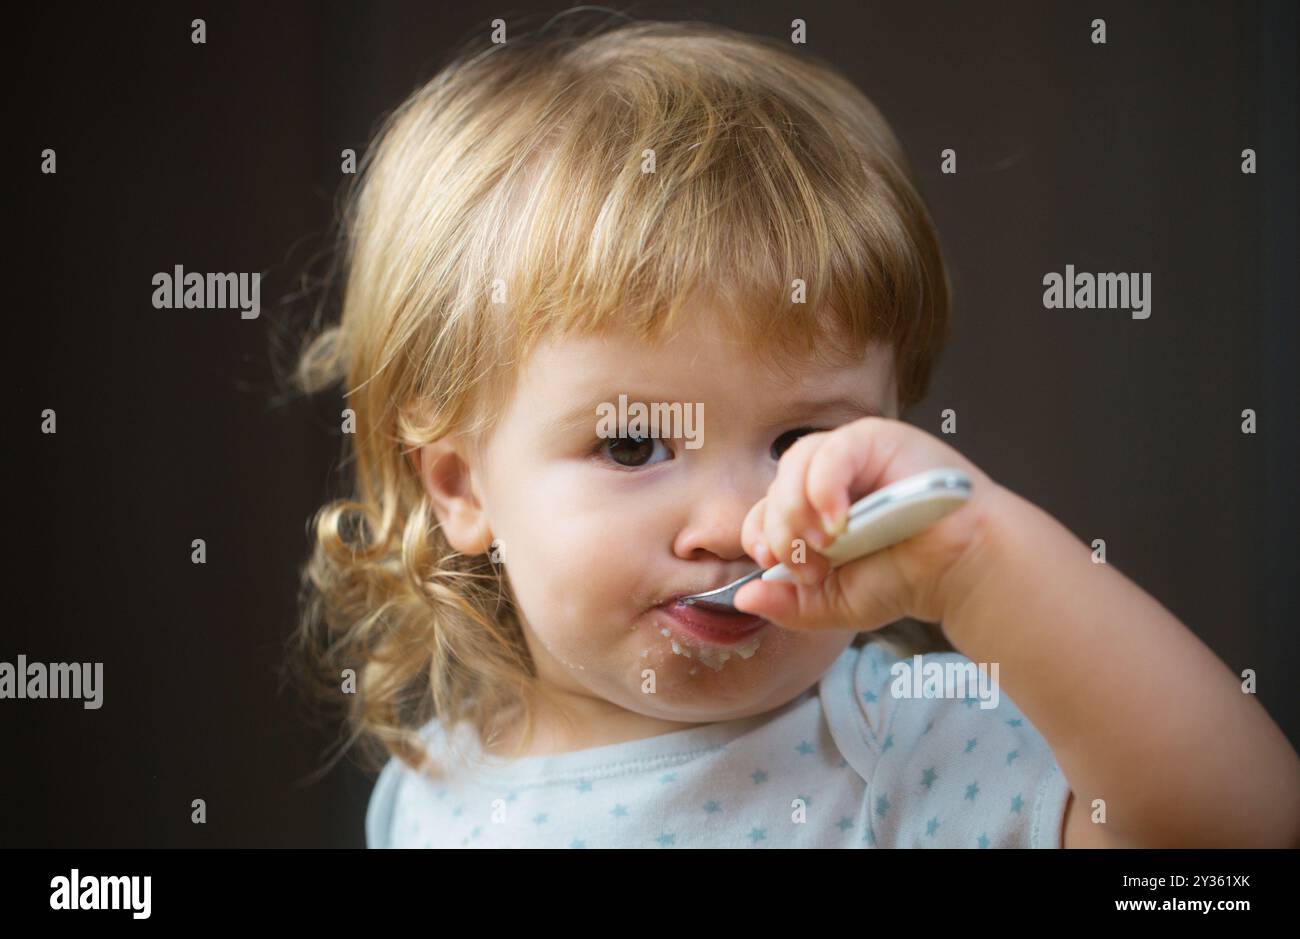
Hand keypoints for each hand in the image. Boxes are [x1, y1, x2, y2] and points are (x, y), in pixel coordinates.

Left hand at [733, 416, 999, 630]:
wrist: (960, 570)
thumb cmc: (904, 577)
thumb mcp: (836, 602)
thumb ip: (789, 604)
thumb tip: (743, 597)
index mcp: (810, 506)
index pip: (764, 510)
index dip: (760, 535)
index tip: (772, 564)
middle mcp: (826, 474)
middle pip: (776, 485)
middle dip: (782, 530)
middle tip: (810, 566)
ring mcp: (852, 452)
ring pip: (797, 462)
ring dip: (798, 508)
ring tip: (824, 545)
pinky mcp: (878, 438)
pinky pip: (835, 450)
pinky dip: (825, 486)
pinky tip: (838, 520)